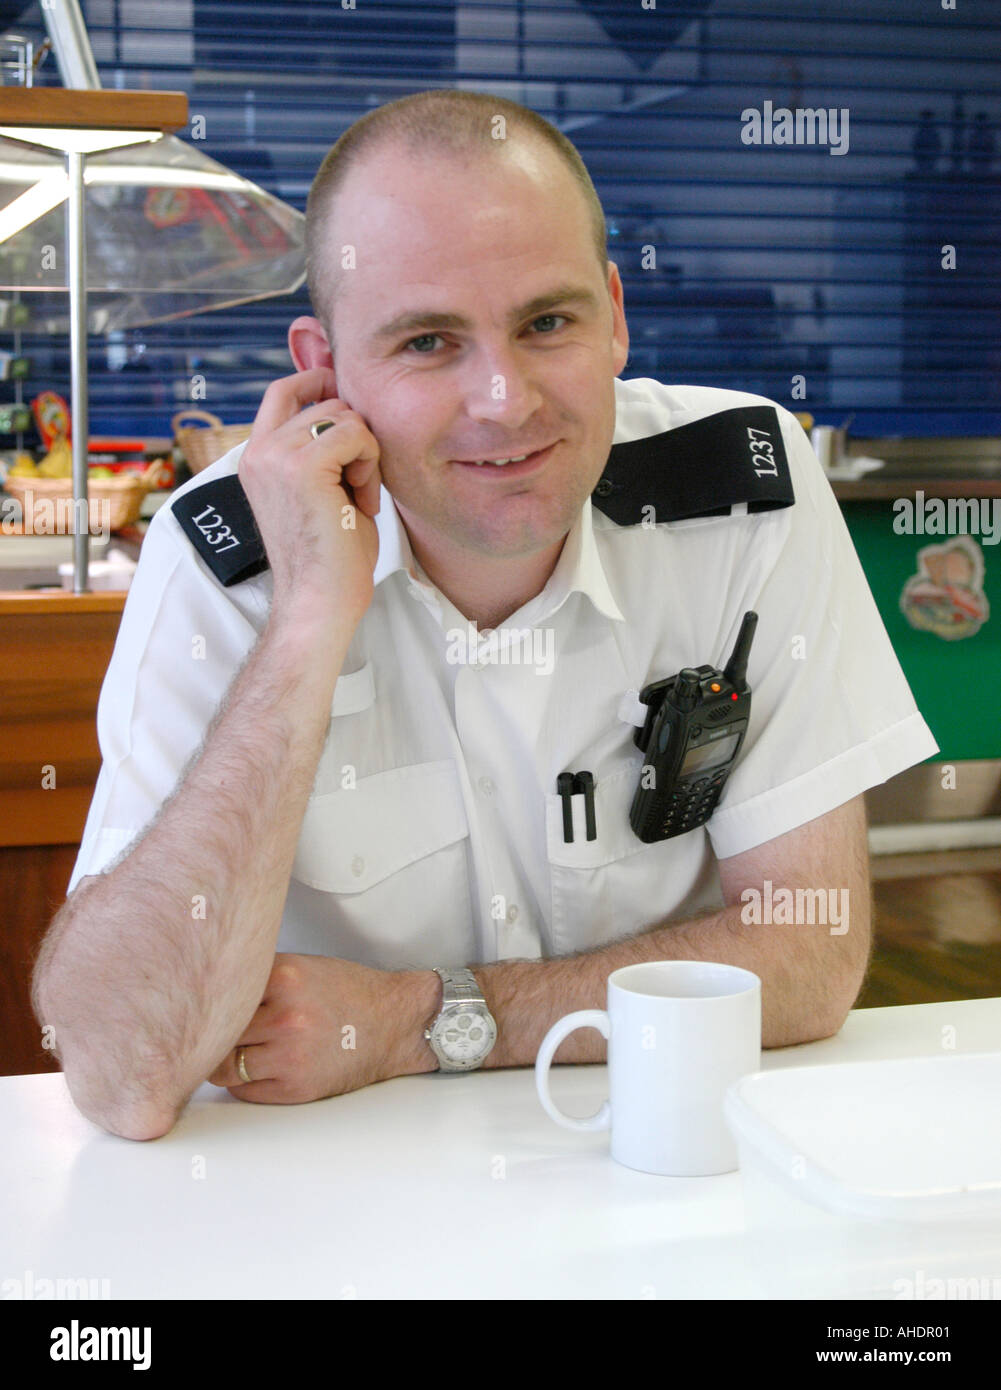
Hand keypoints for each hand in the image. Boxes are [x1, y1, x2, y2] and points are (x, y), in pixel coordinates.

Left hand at [206, 953, 436, 1103]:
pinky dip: (244, 1083)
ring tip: (241, 1052)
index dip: (208, 1003)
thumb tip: (206, 996)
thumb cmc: (348, 993)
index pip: (219, 995)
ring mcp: (289, 1054)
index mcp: (284, 977)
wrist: (394, 1023)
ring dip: (225, 1062)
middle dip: (214, 1036)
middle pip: (216, 1033)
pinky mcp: (296, 1087)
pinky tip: (262, 1068)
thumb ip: (258, 980)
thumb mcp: (302, 967)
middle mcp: (285, 1016)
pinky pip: (245, 1091)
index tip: (198, 1009)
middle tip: (214, 1036)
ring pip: (224, 1067)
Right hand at [238, 367, 380, 621]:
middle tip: (358, 487)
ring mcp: (276, 456)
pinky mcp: (301, 466)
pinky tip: (362, 502)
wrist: (320, 600)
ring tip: (358, 497)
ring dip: (366, 454)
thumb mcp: (320, 489)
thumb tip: (348, 406)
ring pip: (343, 416)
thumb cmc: (331, 555)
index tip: (352, 411)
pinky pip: (356, 434)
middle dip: (356, 438)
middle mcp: (259, 451)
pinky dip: (371, 464)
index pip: (283, 390)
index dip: (319, 383)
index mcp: (256, 456)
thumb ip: (322, 448)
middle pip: (326, 403)